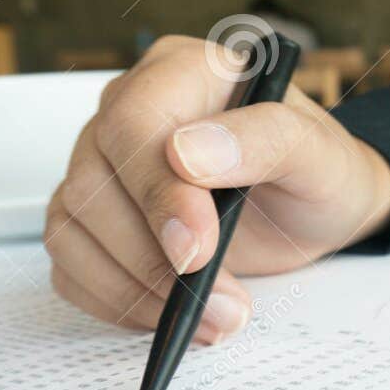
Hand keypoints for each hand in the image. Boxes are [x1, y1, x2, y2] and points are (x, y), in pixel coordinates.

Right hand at [44, 34, 389, 341]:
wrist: (317, 210)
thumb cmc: (318, 172)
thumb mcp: (318, 155)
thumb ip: (265, 140)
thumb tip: (188, 152)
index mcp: (181, 73)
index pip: (133, 122)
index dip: (156, 192)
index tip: (197, 248)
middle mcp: (129, 111)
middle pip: (94, 183)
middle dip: (155, 259)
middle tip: (224, 303)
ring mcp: (103, 165)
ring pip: (74, 228)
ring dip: (138, 290)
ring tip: (215, 317)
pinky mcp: (94, 219)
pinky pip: (72, 265)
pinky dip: (116, 301)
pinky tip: (173, 313)